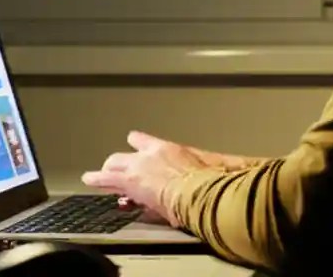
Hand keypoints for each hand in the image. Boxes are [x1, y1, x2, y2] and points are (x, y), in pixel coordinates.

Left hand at [82, 131, 263, 226]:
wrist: (199, 191)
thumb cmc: (210, 183)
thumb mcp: (215, 169)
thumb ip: (219, 167)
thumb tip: (243, 166)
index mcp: (169, 149)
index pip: (148, 141)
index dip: (140, 144)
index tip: (135, 143)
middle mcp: (150, 154)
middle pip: (127, 152)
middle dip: (120, 160)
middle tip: (115, 166)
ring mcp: (137, 167)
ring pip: (113, 164)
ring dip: (105, 171)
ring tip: (95, 174)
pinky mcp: (128, 181)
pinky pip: (105, 179)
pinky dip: (96, 179)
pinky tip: (89, 179)